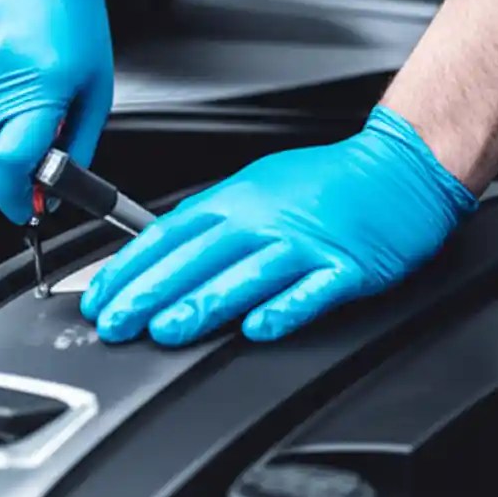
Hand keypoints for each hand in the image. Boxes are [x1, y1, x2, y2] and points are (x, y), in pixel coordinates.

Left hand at [80, 106, 478, 345]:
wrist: (398, 166)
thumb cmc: (327, 184)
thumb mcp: (256, 188)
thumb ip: (211, 222)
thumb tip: (160, 252)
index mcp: (236, 201)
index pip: (168, 235)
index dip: (129, 269)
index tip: (99, 298)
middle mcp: (265, 220)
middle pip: (198, 257)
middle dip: (150, 293)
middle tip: (117, 323)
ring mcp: (306, 244)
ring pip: (246, 275)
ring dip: (204, 303)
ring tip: (168, 330)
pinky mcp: (346, 267)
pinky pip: (312, 291)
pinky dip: (284, 309)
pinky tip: (258, 329)